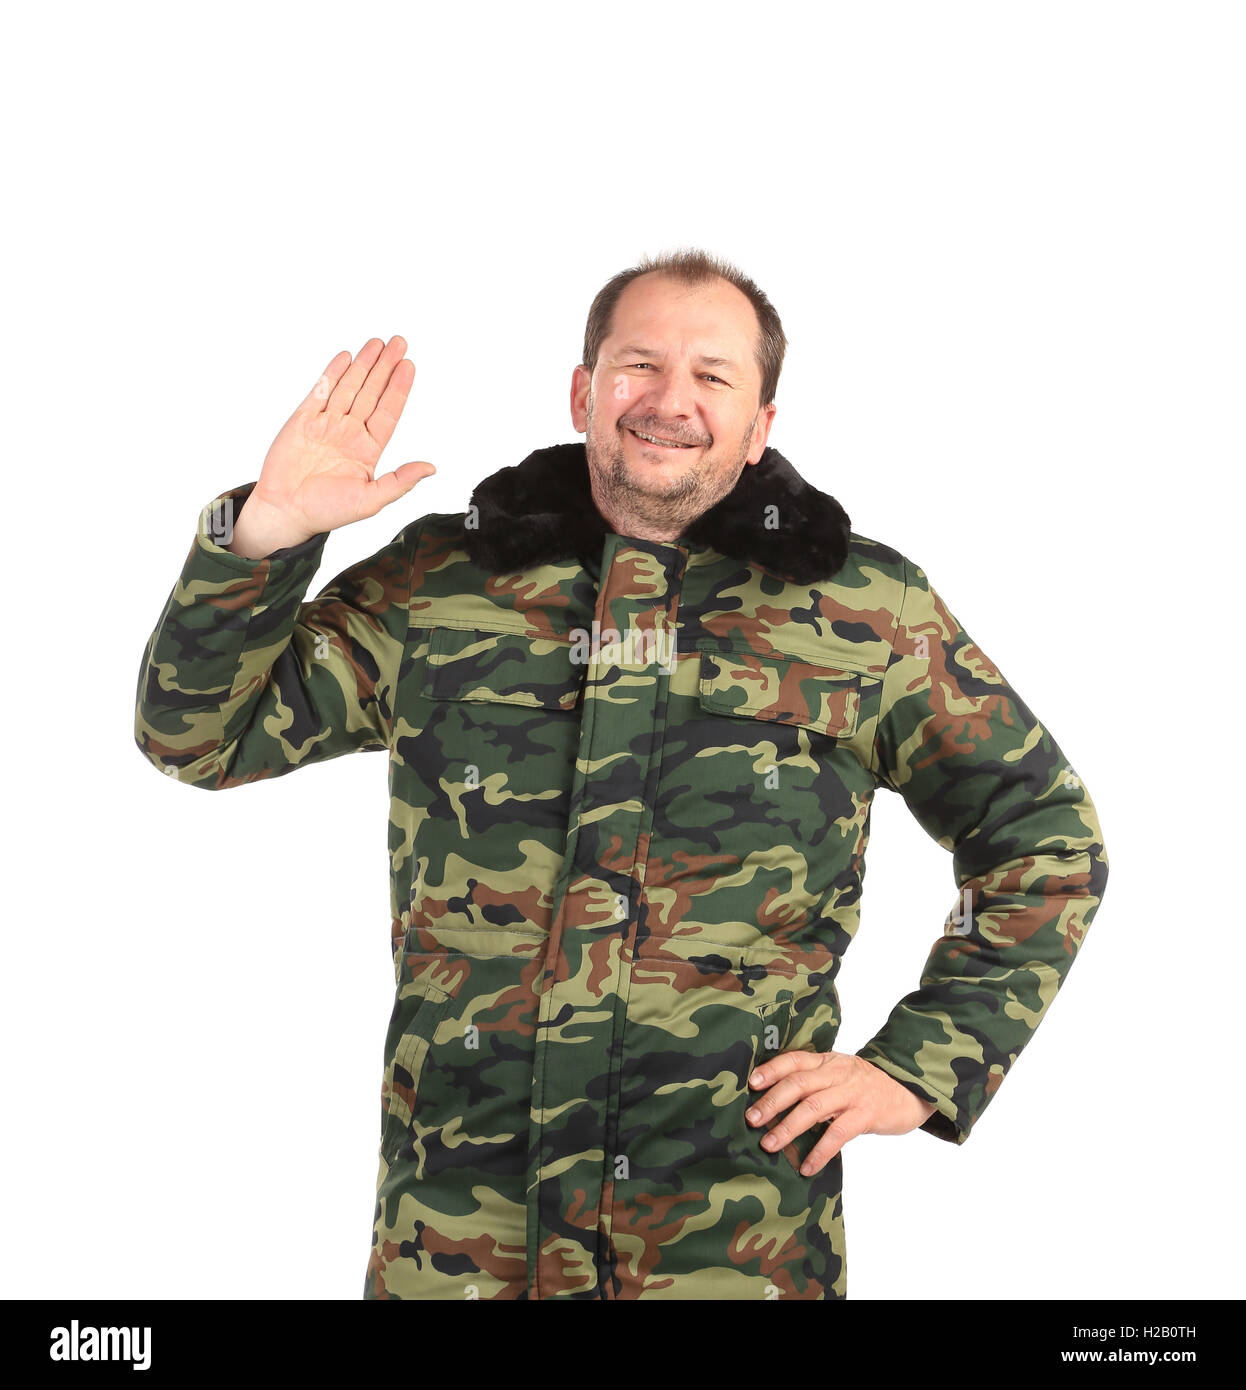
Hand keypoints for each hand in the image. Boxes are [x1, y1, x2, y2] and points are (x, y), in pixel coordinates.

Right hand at [230, 336, 435, 556]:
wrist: (285, 511)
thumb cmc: (327, 511)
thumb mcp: (370, 500)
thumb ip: (400, 481)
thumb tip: (431, 468)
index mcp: (367, 449)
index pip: (388, 412)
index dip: (398, 388)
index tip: (409, 366)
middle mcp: (349, 432)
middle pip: (371, 392)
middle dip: (385, 367)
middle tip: (399, 342)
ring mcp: (326, 424)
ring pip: (349, 387)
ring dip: (363, 365)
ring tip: (377, 343)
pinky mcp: (303, 420)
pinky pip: (321, 391)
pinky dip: (332, 374)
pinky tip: (346, 357)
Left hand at [745, 1050, 938, 1175]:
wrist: (910, 1089)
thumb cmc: (866, 1085)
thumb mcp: (840, 1073)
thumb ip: (814, 1082)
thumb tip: (775, 1102)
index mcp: (827, 1062)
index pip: (794, 1060)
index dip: (771, 1069)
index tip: (750, 1082)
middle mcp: (836, 1073)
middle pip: (798, 1083)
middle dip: (772, 1101)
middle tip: (751, 1120)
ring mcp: (852, 1093)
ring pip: (814, 1107)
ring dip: (788, 1127)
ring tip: (769, 1145)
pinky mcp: (866, 1115)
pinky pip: (838, 1133)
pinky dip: (820, 1151)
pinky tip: (806, 1167)